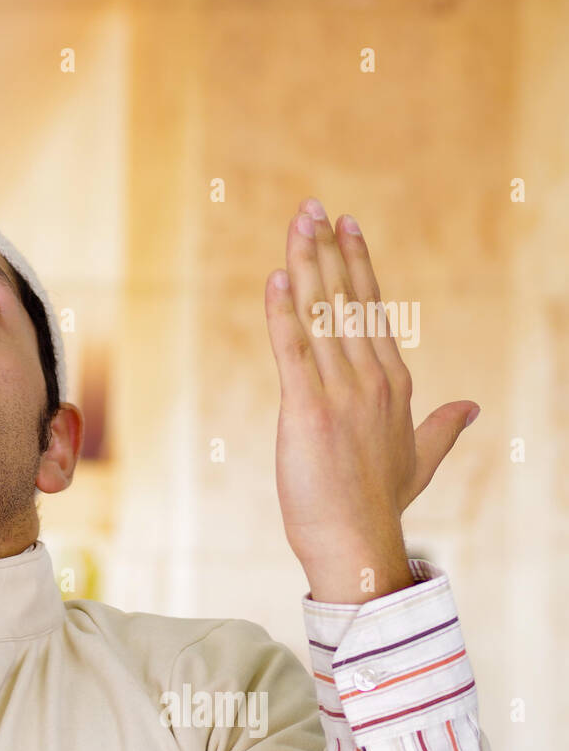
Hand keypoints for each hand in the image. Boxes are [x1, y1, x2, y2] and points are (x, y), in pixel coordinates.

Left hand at [262, 197, 476, 603]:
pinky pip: (294, 352)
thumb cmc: (378, 504)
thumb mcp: (419, 459)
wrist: (357, 543)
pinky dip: (284, 314)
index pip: (373, 310)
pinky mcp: (307, 411)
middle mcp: (370, 380)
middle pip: (347, 301)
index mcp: (392, 384)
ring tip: (298, 223)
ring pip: (322, 316)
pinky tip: (277, 279)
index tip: (346, 227)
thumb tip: (473, 406)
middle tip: (313, 206)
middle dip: (328, 250)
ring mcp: (341, 393)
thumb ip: (444, 428)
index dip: (357, 266)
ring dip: (307, 265)